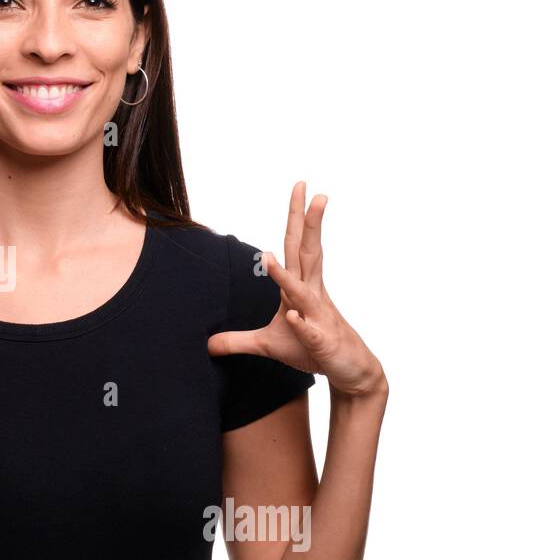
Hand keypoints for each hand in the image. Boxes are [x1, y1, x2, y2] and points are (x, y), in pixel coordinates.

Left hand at [207, 181, 385, 397]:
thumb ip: (238, 340)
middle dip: (308, 223)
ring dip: (285, 277)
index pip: (297, 246)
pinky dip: (301, 326)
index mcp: (302, 287)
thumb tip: (208, 343)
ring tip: (269, 255)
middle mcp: (312, 296)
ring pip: (301, 293)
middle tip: (311, 191)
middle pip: (308, 253)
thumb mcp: (268, 344)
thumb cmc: (312, 349)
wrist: (350, 371)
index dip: (297, 218)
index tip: (300, 188)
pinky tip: (291, 318)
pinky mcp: (321, 343)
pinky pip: (309, 333)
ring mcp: (318, 318)